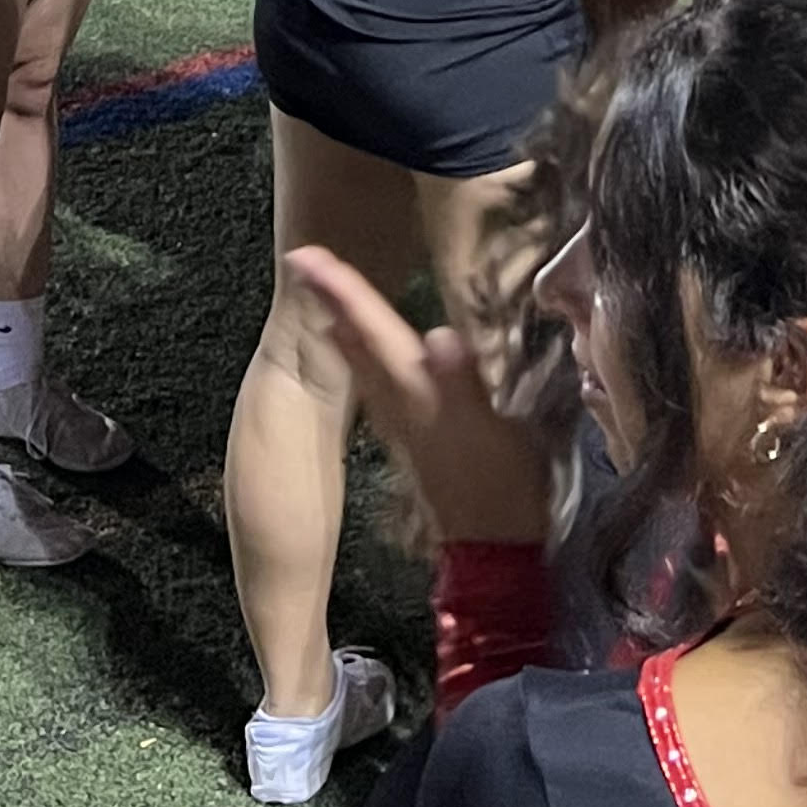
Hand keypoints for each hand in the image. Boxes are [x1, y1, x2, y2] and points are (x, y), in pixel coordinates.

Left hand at [285, 248, 550, 547]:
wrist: (493, 549)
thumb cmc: (501, 487)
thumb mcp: (493, 434)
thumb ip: (463, 384)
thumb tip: (438, 336)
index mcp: (418, 392)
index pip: (375, 330)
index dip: (345, 291)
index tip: (308, 257)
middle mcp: (400, 402)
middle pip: (358, 340)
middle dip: (333, 299)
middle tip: (305, 259)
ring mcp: (402, 421)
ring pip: (362, 361)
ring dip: (343, 323)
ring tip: (326, 292)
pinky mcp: (413, 435)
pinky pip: (375, 382)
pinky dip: (360, 354)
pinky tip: (359, 349)